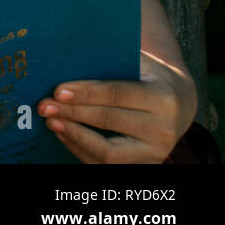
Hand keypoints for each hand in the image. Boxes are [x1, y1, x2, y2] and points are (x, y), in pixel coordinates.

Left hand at [35, 50, 197, 161]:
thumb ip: (107, 62)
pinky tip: (63, 133)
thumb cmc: (146, 76)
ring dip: (74, 136)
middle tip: (45, 105)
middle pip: (110, 121)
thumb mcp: (136, 62)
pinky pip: (106, 163)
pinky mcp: (144, 165)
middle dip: (73, 113)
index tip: (58, 91)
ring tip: (51, 120)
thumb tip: (63, 58)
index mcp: (163, 97)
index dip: (86, 93)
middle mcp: (163, 129)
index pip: (118, 94)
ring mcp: (156, 152)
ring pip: (108, 152)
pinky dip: (80, 149)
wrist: (179, 103)